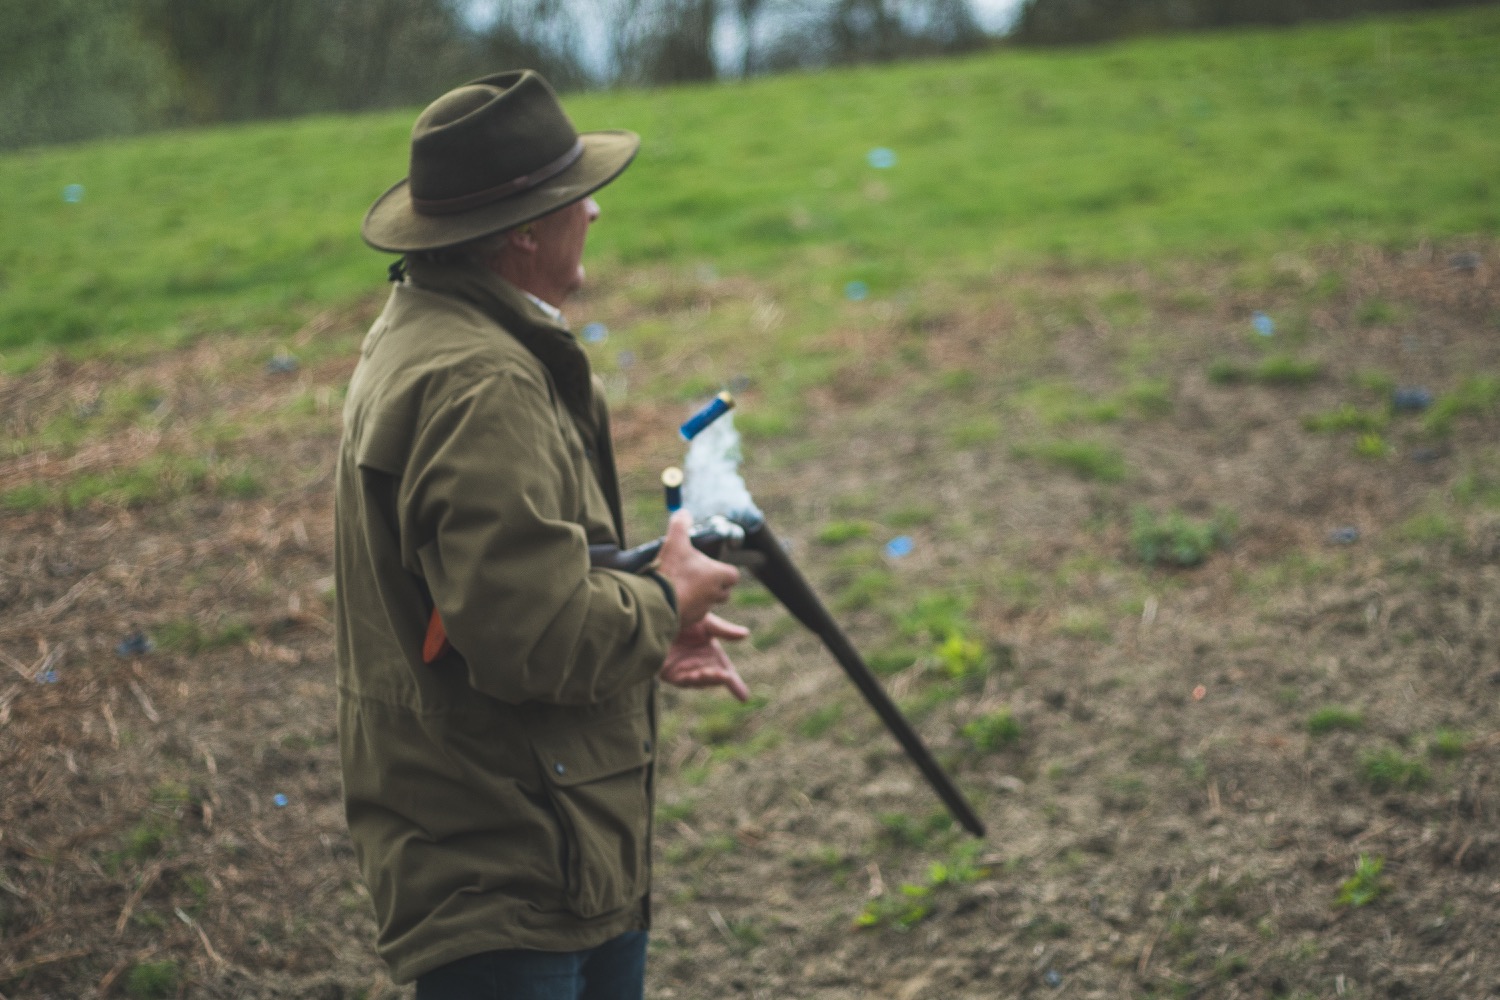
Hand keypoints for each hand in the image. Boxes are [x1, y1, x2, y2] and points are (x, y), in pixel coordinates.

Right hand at [656, 509, 738, 627]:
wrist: (656, 602)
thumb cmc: (671, 572)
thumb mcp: (675, 542)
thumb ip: (680, 524)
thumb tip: (682, 512)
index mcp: (717, 576)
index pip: (733, 575)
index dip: (725, 570)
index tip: (713, 566)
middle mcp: (714, 595)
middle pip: (724, 592)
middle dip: (715, 585)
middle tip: (699, 576)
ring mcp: (702, 610)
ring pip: (709, 604)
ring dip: (701, 597)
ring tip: (684, 587)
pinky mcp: (689, 621)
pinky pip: (694, 615)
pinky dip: (688, 608)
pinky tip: (674, 599)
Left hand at [660, 613, 749, 700]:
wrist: (658, 615)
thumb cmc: (682, 616)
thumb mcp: (706, 623)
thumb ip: (724, 631)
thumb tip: (746, 634)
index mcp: (710, 654)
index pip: (726, 672)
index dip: (735, 685)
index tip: (744, 698)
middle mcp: (699, 665)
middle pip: (713, 678)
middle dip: (719, 679)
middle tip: (726, 677)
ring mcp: (685, 671)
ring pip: (699, 681)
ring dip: (707, 679)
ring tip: (716, 674)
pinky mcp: (669, 674)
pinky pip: (682, 680)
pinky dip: (691, 679)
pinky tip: (696, 675)